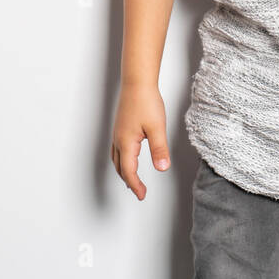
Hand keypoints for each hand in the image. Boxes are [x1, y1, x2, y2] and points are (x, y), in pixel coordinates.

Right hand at [110, 81, 170, 199]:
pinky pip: (117, 150)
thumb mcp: (157, 128)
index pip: (129, 171)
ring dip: (124, 172)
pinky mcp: (120, 127)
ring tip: (132, 180)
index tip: (142, 195)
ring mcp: (118, 133)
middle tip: (139, 192)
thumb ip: (159, 150)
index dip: (135, 185)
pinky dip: (122, 160)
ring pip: (117, 159)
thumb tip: (162, 169)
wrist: (136, 82)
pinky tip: (130, 158)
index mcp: (126, 143)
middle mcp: (118, 140)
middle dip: (129, 181)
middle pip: (120, 167)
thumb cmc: (146, 102)